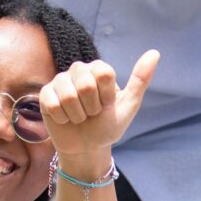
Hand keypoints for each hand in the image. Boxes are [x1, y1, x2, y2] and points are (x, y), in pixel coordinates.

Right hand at [38, 50, 158, 177]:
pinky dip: (63, 119)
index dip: (106, 97)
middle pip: (86, 84)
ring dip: (77, 115)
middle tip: (91, 113)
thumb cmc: (107, 126)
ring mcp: (60, 81)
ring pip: (68, 95)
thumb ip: (140, 79)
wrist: (87, 147)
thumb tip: (155, 53)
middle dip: (92, 107)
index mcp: (99, 69)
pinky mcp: (45, 94)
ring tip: (79, 117)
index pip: (104, 74)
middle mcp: (79, 70)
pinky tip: (65, 119)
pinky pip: (53, 104)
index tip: (106, 105)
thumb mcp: (128, 106)